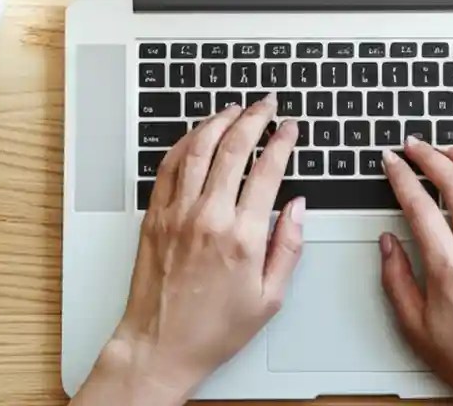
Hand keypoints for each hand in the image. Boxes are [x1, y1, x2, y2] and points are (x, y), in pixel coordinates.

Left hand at [71, 95, 302, 405]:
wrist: (160, 346)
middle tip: (266, 105)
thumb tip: (298, 208)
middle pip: (233, 148)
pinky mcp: (154, 217)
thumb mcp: (270, 297)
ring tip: (234, 109)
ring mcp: (177, 214)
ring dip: (218, 121)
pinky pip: (168, 167)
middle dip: (254, 118)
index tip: (289, 128)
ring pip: (197, 148)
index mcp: (243, 237)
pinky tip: (196, 134)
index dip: (282, 141)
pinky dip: (184, 142)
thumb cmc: (213, 329)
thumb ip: (289, 247)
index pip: (268, 170)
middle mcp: (208, 218)